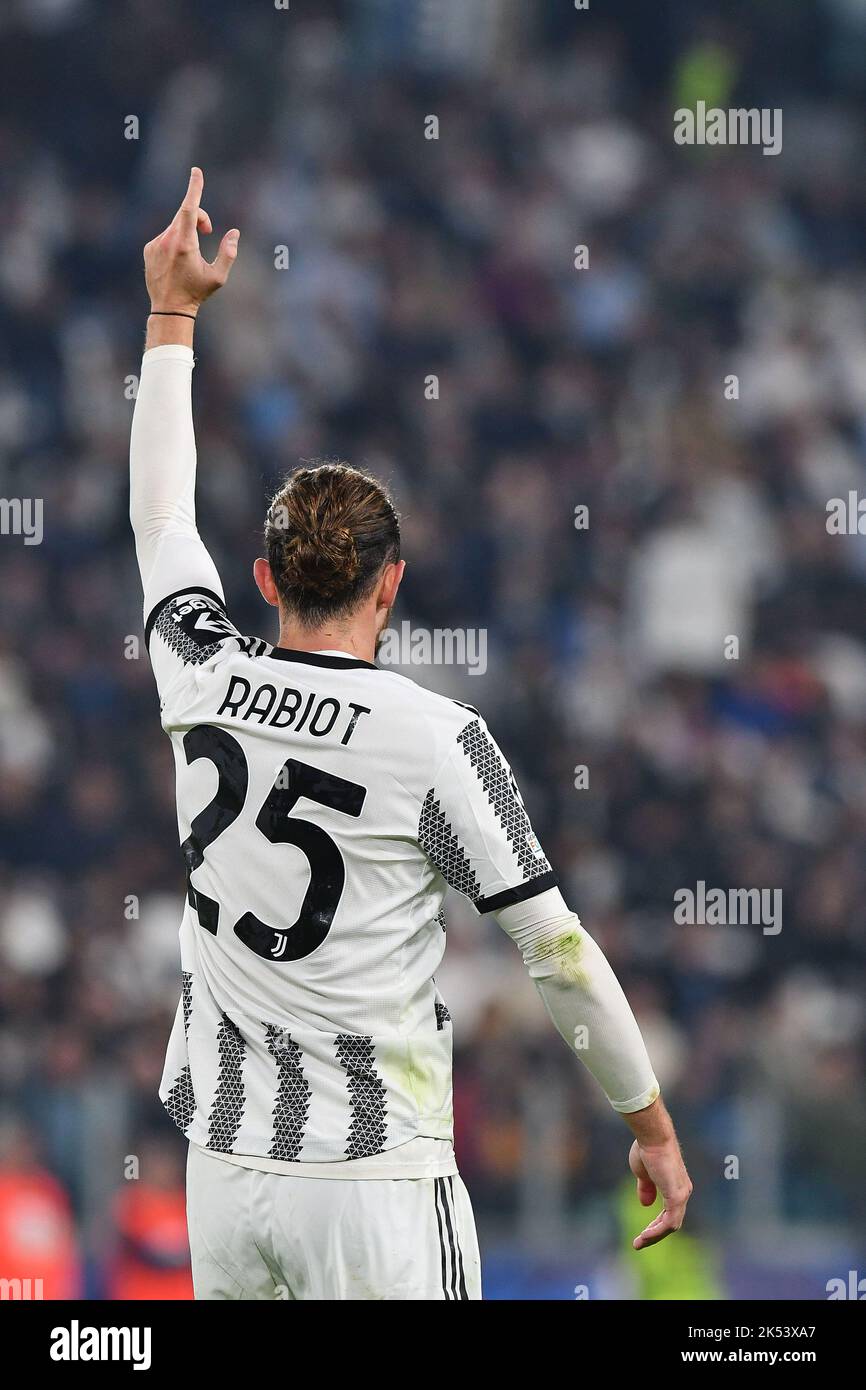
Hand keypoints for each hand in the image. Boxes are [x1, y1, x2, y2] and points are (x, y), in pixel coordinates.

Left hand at [144, 167, 238, 315]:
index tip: (196, 172)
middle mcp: (167, 240)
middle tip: (210, 231)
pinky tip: (177, 262)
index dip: (194, 188)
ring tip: (191, 255)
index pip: (189, 208)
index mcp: (185, 244)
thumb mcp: (218, 277)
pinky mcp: (148, 249)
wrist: (169, 308)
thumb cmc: (196, 294)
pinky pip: (165, 236)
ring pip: (175, 226)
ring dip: (187, 232)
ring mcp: (155, 244)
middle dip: (199, 217)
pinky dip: (175, 241)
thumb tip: (234, 233)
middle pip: (185, 214)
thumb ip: (229, 253)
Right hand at [624, 1097, 692, 1249]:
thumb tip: (646, 1204)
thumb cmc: (646, 1149)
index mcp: (676, 1186)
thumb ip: (646, 1188)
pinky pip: (670, 1222)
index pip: (669, 1212)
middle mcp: (683, 1192)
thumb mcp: (643, 1173)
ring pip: (672, 1225)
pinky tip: (645, 1235)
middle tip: (639, 1243)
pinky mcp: (677, 1196)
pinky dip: (657, 1231)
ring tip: (639, 1242)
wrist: (652, 1136)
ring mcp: (682, 1194)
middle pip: (672, 1222)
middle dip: (655, 1234)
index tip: (642, 1233)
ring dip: (654, 1236)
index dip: (655, 1224)